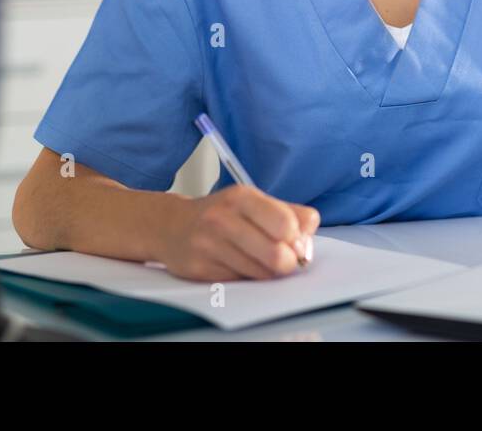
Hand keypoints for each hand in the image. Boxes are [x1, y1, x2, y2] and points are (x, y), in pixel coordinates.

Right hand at [162, 185, 320, 281]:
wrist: (172, 226)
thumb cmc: (223, 214)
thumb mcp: (255, 202)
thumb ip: (291, 214)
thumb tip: (309, 239)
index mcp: (241, 197)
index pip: (286, 223)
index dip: (297, 239)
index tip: (294, 241)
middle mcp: (222, 218)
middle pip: (277, 255)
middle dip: (288, 263)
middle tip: (285, 260)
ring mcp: (208, 245)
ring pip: (260, 274)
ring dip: (268, 273)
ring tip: (260, 261)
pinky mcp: (199, 269)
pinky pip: (240, 283)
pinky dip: (247, 279)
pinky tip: (239, 265)